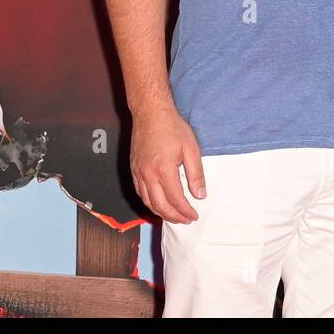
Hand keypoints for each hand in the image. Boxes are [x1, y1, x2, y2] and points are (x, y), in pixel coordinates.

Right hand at [129, 104, 205, 223]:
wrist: (150, 113)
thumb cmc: (172, 128)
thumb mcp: (191, 149)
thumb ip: (196, 174)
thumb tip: (200, 195)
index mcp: (163, 170)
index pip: (175, 199)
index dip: (185, 211)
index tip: (194, 215)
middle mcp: (148, 174)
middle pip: (160, 205)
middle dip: (174, 217)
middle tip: (186, 220)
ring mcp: (138, 172)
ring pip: (147, 201)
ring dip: (161, 212)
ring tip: (174, 216)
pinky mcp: (133, 169)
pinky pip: (140, 192)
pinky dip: (149, 203)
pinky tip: (158, 204)